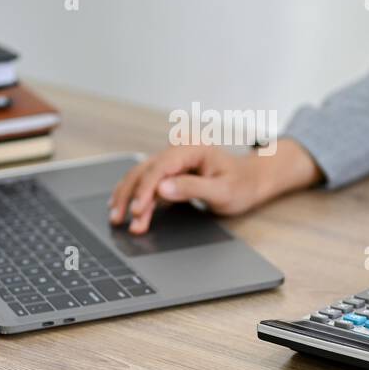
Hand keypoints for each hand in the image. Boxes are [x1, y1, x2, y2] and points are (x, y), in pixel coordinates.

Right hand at [108, 138, 321, 233]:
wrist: (250, 181)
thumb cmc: (241, 185)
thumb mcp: (222, 191)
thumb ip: (192, 189)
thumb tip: (162, 189)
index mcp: (192, 149)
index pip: (160, 167)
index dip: (145, 189)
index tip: (138, 210)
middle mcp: (179, 150)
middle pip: (145, 171)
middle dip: (131, 196)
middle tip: (121, 220)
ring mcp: (172, 161)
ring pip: (141, 177)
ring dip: (128, 198)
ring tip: (118, 219)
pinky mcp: (170, 172)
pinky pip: (147, 183)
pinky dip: (135, 197)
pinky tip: (124, 208)